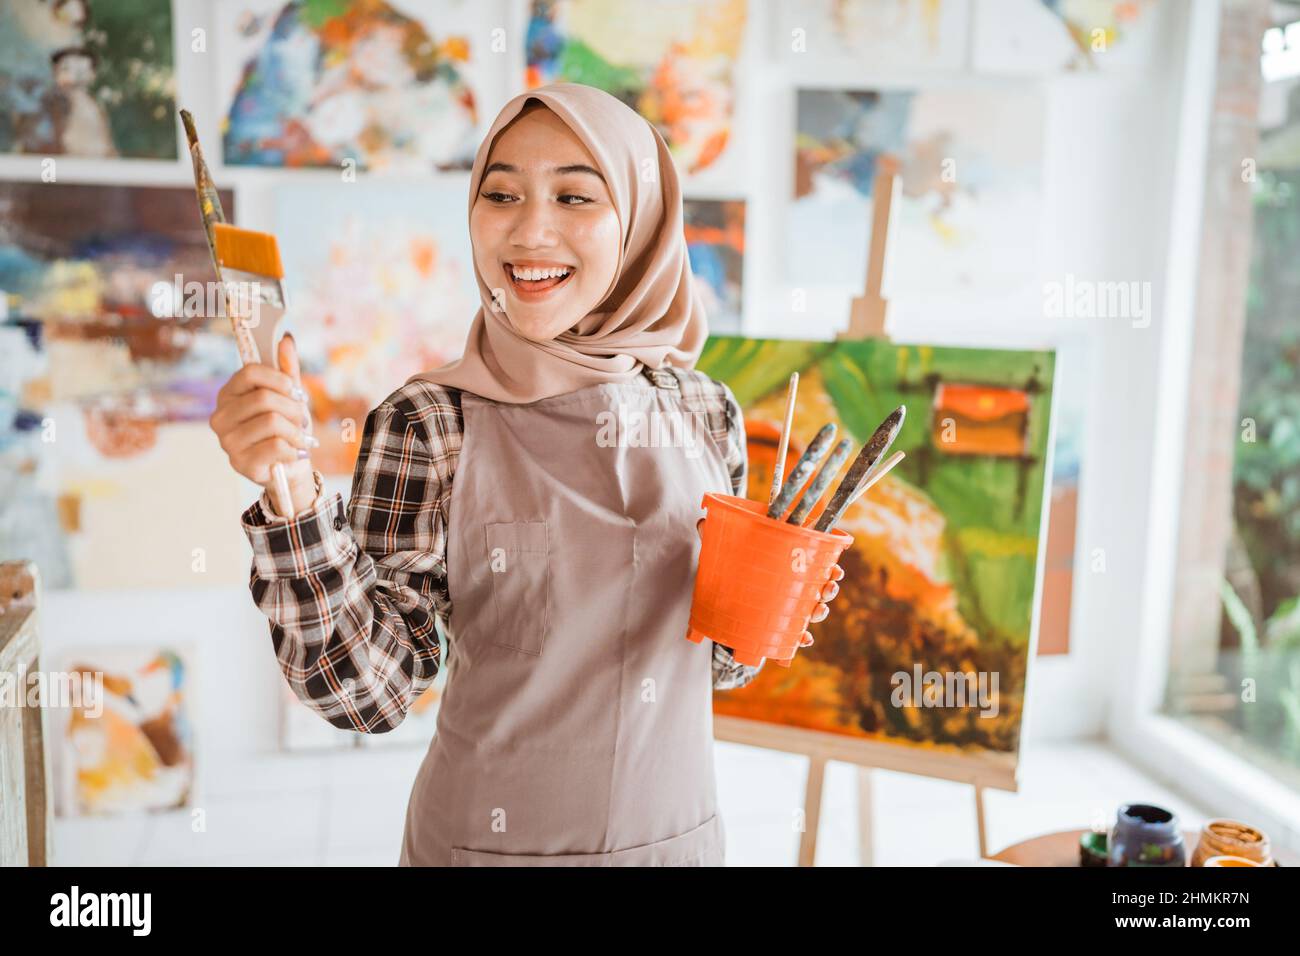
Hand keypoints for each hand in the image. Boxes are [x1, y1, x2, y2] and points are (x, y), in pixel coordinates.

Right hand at [209, 332, 316, 509]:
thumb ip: (286, 370)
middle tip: (302, 419)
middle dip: (293, 408)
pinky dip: (294, 449)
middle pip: (264, 398)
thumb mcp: (289, 397)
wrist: (289, 468)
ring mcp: (227, 441)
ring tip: (300, 437)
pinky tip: (295, 452)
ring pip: (271, 422)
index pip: (249, 372)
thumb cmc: (286, 428)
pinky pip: (275, 447)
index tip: (294, 390)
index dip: (279, 379)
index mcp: (228, 395)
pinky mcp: (240, 463)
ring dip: (296, 430)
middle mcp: (220, 417)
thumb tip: (287, 340)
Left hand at [696, 517, 844, 648]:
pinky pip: (794, 633)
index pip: (815, 561)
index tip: (836, 569)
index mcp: (786, 562)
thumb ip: (713, 536)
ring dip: (820, 611)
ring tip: (817, 611)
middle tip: (827, 589)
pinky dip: (801, 637)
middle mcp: (791, 585)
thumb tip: (700, 522)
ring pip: (812, 610)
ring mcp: (786, 606)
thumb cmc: (728, 568)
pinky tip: (804, 639)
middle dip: (829, 589)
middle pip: (820, 586)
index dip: (831, 565)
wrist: (716, 600)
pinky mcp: (776, 625)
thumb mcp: (722, 551)